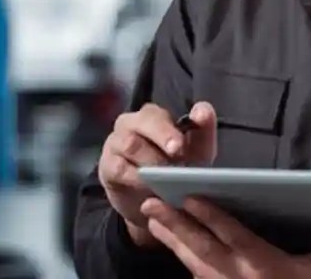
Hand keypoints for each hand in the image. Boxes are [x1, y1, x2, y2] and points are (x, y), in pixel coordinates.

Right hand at [98, 101, 217, 246]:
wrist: (153, 200)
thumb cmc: (176, 167)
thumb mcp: (196, 151)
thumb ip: (203, 129)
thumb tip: (203, 110)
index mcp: (154, 116)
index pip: (158, 113)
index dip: (169, 129)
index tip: (181, 146)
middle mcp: (131, 123)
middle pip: (143, 121)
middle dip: (162, 136)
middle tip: (176, 154)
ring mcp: (116, 143)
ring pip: (130, 144)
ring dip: (151, 160)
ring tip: (167, 176)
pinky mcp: (107, 166)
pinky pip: (119, 168)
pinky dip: (136, 178)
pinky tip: (150, 187)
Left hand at [142, 196, 310, 278]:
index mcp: (264, 266)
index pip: (230, 235)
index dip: (209, 215)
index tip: (189, 197)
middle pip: (199, 249)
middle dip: (174, 225)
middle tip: (151, 205)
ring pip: (193, 267)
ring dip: (173, 244)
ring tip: (155, 224)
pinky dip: (189, 268)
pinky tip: (183, 260)